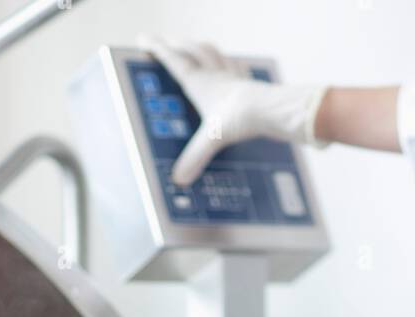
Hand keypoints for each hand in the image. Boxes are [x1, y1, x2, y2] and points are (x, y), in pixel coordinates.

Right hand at [139, 36, 327, 185]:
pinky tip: (231, 65)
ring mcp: (232, 76)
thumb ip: (193, 157)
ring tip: (193, 46)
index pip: (172, 59)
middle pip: (190, 49)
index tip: (142, 40)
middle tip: (164, 42)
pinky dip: (229, 63)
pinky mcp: (248, 82)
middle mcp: (214, 74)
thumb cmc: (242, 118)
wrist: (271, 109)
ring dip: (199, 47)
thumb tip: (179, 178)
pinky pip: (236, 66)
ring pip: (211, 52)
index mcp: (199, 82)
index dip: (156, 48)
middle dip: (175, 44)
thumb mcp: (211, 139)